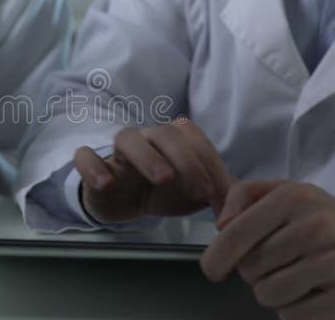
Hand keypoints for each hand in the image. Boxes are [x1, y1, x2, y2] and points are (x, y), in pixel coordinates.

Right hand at [74, 119, 231, 223]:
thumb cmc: (162, 191)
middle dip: (184, 158)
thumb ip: (219, 192)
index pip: (192, 137)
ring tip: (162, 179)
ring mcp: (118, 152)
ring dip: (146, 155)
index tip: (212, 194)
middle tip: (197, 190)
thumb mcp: (193, 193)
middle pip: (163, 132)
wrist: (122, 201)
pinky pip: (85, 155)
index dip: (206, 161)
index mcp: (172, 141)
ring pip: (126, 136)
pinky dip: (93, 165)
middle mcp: (146, 139)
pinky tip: (105, 182)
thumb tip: (250, 202)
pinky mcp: (92, 167)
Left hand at [201, 181, 334, 319]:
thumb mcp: (284, 193)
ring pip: (267, 294)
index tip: (212, 269)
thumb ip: (243, 195)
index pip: (235, 234)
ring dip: (273, 292)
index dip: (216, 257)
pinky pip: (291, 315)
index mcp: (294, 198)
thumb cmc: (318, 222)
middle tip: (279, 262)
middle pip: (249, 268)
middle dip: (255, 271)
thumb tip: (222, 225)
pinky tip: (314, 292)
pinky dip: (295, 309)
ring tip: (296, 277)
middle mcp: (316, 227)